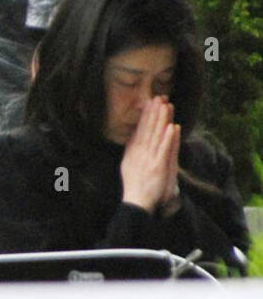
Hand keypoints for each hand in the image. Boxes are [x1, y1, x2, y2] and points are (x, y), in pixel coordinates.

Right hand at [120, 98, 178, 213]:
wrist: (136, 201)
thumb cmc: (134, 185)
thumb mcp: (127, 163)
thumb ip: (131, 148)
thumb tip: (134, 133)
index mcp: (133, 151)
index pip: (140, 129)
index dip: (146, 115)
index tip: (151, 101)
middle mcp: (139, 152)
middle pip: (148, 129)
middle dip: (154, 112)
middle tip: (159, 97)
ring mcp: (149, 159)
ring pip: (157, 135)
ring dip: (162, 120)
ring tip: (166, 106)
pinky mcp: (158, 166)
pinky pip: (164, 149)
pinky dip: (168, 138)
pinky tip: (172, 127)